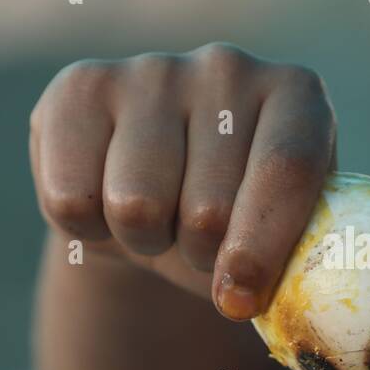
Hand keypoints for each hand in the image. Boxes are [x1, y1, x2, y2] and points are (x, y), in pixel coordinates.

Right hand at [29, 44, 336, 318]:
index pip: (286, 168)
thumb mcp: (280, 245)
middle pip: (209, 205)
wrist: (157, 196)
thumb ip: (290, 268)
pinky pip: (72, 197)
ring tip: (158, 218)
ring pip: (135, 204)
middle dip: (200, 253)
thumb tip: (245, 299)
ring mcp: (153, 70)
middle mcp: (229, 68)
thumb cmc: (234, 226)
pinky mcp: (81, 85)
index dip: (263, 247)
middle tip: (201, 241)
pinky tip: (106, 197)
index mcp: (298, 97)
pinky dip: (86, 227)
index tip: (239, 301)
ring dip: (145, 239)